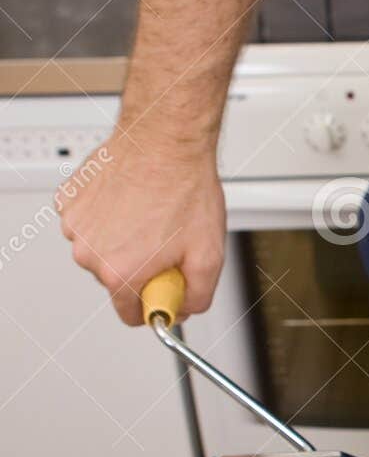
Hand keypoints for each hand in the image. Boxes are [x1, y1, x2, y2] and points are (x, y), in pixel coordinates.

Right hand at [57, 134, 225, 325]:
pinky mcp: (70, 202)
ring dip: (124, 241)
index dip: (156, 306)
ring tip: (151, 215)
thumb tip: (185, 308)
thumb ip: (198, 295)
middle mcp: (89, 254)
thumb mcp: (210, 256)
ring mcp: (75, 226)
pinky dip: (109, 217)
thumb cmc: (185, 190)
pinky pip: (91, 223)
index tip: (167, 290)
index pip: (131, 315)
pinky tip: (130, 201)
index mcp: (119, 273)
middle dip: (142, 268)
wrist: (165, 141)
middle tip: (167, 241)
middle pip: (117, 281)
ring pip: (102, 250)